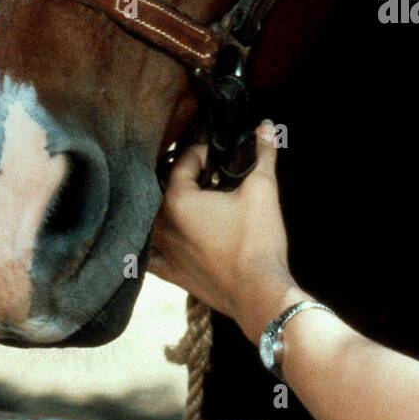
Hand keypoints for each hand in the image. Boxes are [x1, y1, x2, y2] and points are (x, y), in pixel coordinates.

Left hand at [147, 121, 289, 327]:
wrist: (259, 293)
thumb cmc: (258, 241)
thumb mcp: (263, 190)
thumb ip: (262, 155)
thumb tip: (266, 127)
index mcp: (177, 201)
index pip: (182, 162)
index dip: (204, 153)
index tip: (222, 157)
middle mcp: (161, 226)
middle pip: (166, 188)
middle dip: (187, 178)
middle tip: (213, 176)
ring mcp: (163, 252)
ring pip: (155, 220)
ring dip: (171, 208)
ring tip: (198, 204)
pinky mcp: (170, 274)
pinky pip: (151, 255)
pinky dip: (156, 244)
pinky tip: (168, 238)